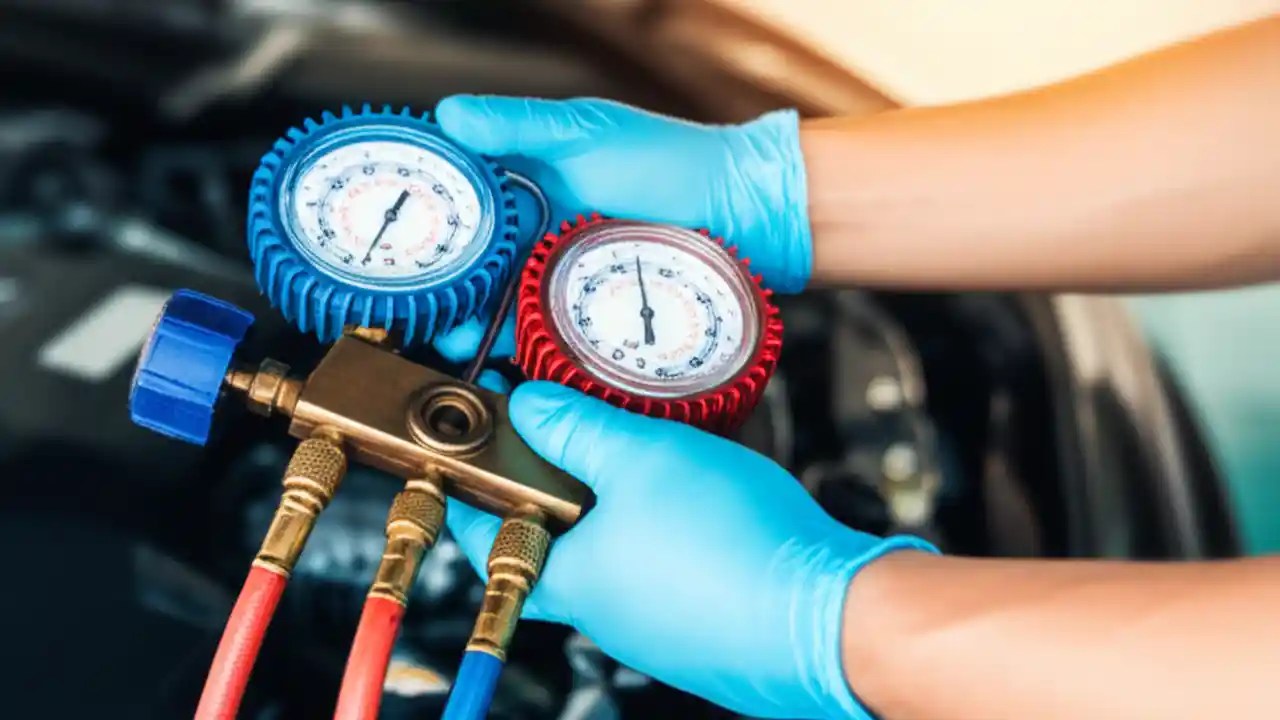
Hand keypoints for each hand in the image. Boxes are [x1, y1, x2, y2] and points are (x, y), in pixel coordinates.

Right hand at [433, 95, 810, 363]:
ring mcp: (570, 284)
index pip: (463, 220)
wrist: (743, 211)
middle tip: (432, 319)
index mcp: (529, 195)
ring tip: (463, 347)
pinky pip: (556, 342)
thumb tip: (450, 116)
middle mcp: (543, 242)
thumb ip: (518, 125)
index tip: (401, 261)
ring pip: (510, 314)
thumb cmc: (670, 161)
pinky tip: (512, 367)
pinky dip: (529, 356)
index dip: (429, 241)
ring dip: (481, 334)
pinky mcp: (599, 321)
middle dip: (449, 302)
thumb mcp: (585, 133)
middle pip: (478, 277)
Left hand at [447, 382, 932, 718]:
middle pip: (559, 544)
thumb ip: (577, 427)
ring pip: (620, 557)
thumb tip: (526, 407)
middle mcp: (607, 615)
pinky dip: (674, 536)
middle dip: (563, 491)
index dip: (474, 491)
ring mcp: (659, 629)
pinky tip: (710, 508)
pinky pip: (671, 574)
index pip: (487, 539)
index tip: (471, 456)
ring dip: (626, 511)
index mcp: (572, 578)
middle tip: (580, 441)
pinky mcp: (706, 630)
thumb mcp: (643, 456)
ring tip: (659, 464)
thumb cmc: (735, 545)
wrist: (835, 619)